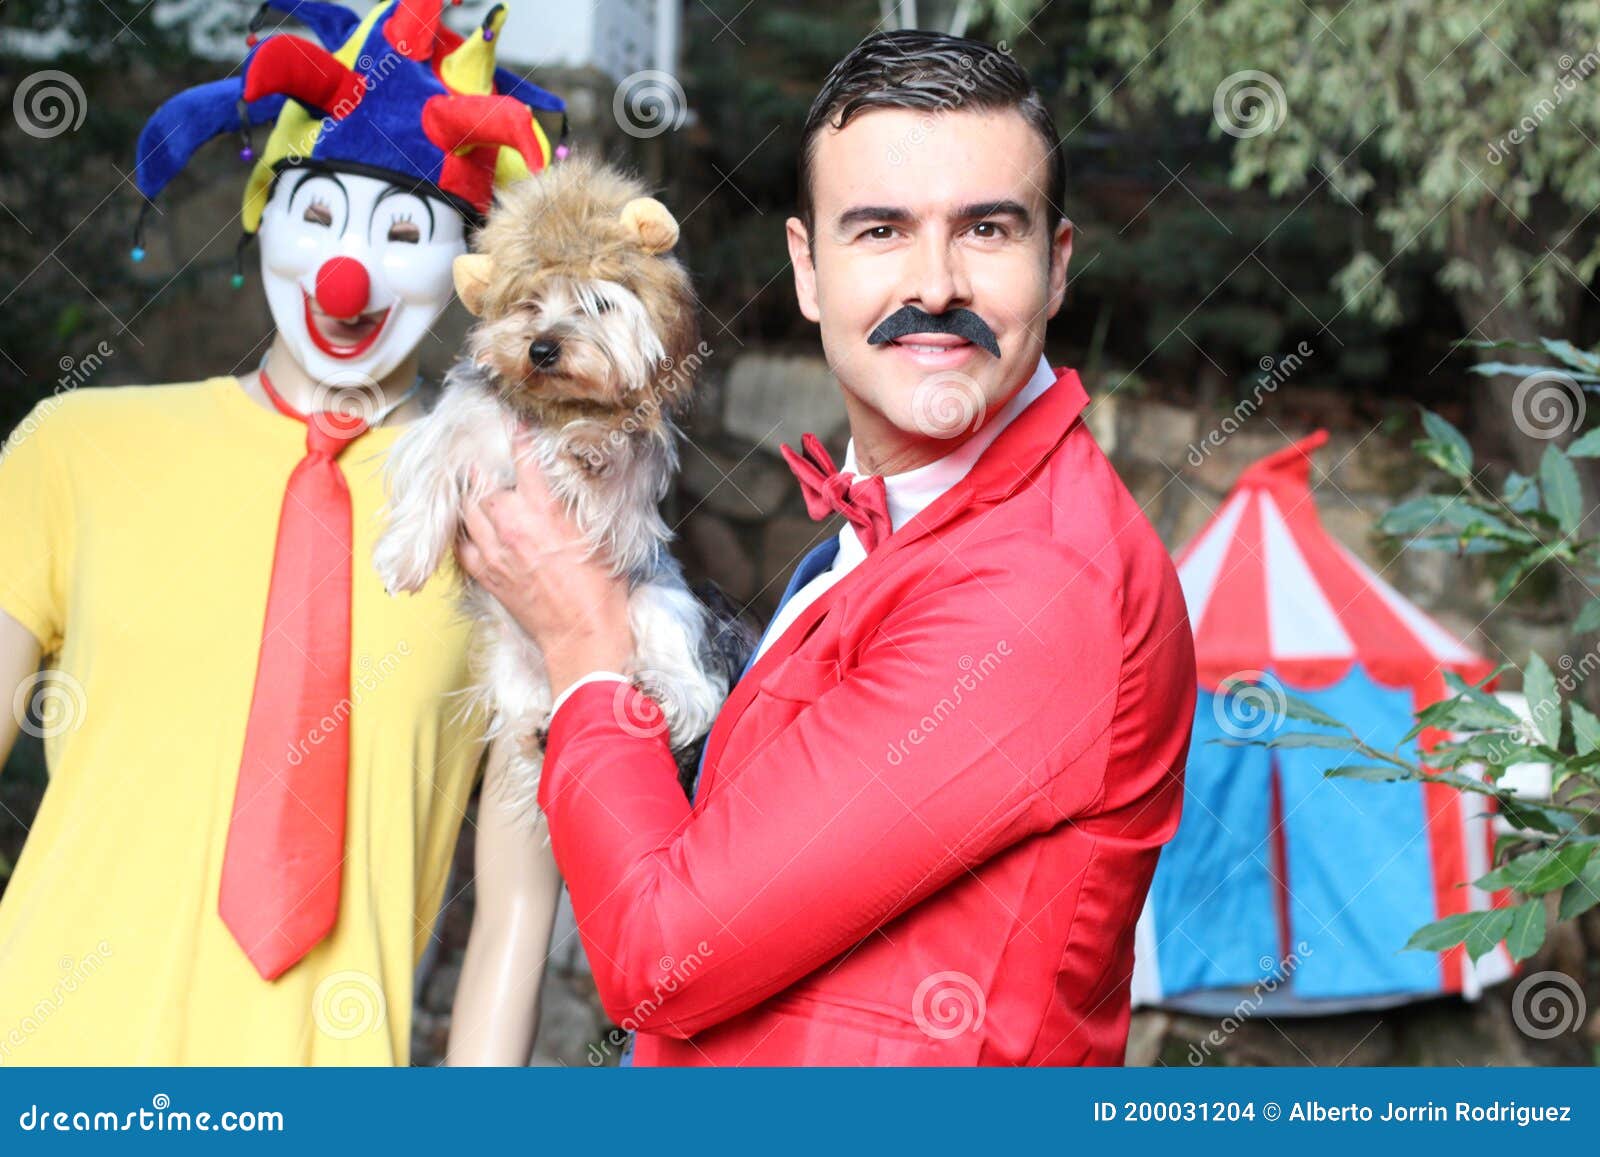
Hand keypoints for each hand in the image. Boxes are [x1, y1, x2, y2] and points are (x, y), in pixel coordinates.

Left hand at [457, 438, 633, 698]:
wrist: (583, 635)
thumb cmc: (602, 589)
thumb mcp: (602, 536)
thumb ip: (585, 505)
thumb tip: (584, 482)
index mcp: (544, 512)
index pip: (523, 461)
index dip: (517, 437)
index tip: (514, 423)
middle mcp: (512, 527)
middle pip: (482, 484)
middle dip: (483, 468)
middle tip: (486, 456)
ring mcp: (494, 552)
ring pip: (467, 511)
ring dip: (469, 495)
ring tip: (473, 484)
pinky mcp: (487, 576)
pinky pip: (462, 545)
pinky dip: (462, 530)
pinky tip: (467, 524)